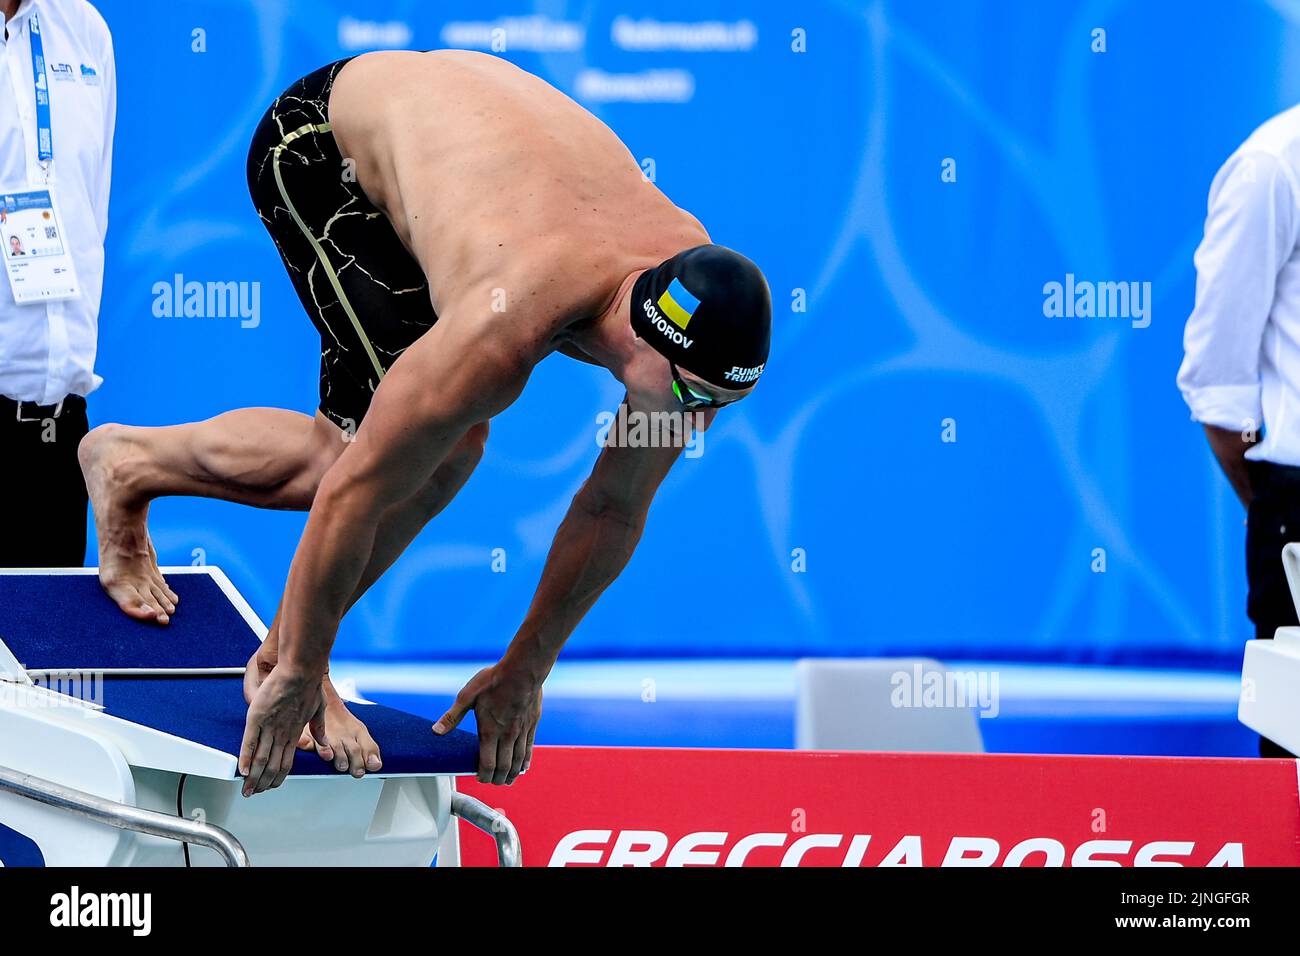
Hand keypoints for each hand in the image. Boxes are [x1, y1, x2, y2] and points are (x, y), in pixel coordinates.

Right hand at [238, 665, 325, 796]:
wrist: (301, 670)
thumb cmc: (309, 686)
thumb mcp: (319, 710)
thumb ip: (320, 730)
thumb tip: (325, 744)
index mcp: (295, 733)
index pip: (286, 763)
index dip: (278, 777)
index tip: (270, 786)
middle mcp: (282, 734)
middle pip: (272, 766)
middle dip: (262, 783)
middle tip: (253, 793)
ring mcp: (269, 726)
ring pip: (261, 759)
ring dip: (253, 777)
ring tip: (246, 790)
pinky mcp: (257, 716)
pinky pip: (249, 742)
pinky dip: (245, 758)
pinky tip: (241, 771)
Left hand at [434, 661, 542, 784]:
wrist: (523, 669)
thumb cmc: (495, 679)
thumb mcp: (468, 695)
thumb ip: (452, 716)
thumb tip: (436, 731)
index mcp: (489, 730)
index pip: (487, 764)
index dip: (483, 776)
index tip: (479, 778)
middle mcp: (507, 735)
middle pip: (504, 767)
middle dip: (497, 779)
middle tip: (492, 782)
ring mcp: (521, 731)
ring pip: (518, 761)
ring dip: (512, 774)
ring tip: (507, 780)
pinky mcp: (532, 725)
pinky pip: (529, 749)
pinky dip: (525, 762)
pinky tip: (523, 767)